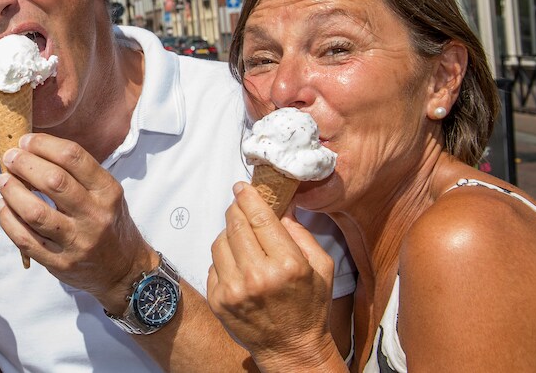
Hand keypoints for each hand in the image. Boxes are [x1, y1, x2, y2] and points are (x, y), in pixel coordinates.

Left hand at [0, 133, 155, 308]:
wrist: (123, 270)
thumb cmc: (109, 223)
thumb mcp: (106, 193)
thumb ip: (77, 173)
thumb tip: (32, 150)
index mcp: (107, 192)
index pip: (73, 158)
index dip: (43, 144)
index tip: (26, 141)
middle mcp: (94, 216)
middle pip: (53, 181)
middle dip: (24, 164)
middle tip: (11, 157)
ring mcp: (77, 242)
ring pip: (35, 212)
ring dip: (12, 191)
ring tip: (4, 180)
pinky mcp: (60, 263)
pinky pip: (25, 240)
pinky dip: (8, 220)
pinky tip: (4, 207)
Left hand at [207, 182, 338, 370]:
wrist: (291, 349)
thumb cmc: (309, 308)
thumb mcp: (322, 267)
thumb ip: (301, 233)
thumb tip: (281, 206)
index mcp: (287, 265)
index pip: (259, 217)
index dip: (248, 196)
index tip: (242, 187)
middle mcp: (257, 276)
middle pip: (235, 224)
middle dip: (236, 209)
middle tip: (240, 204)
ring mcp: (233, 290)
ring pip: (220, 241)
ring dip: (230, 234)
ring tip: (244, 240)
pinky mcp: (218, 300)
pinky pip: (213, 264)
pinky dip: (224, 258)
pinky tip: (239, 266)